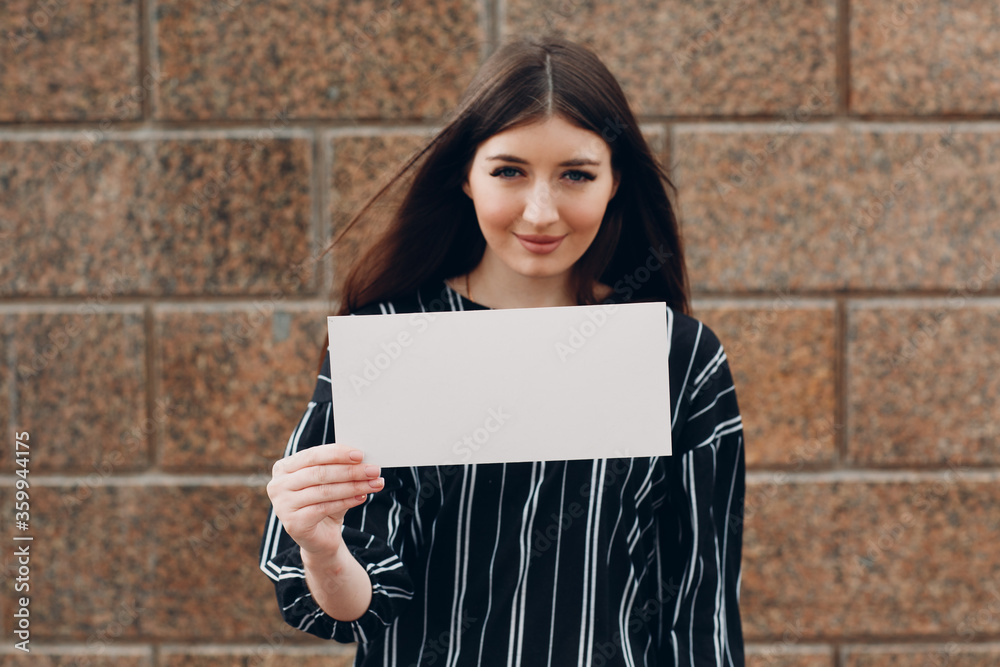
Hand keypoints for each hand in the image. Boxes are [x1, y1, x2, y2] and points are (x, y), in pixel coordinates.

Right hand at [266, 443, 384, 556]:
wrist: (319, 537)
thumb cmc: (324, 502)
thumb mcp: (329, 481)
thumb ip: (338, 467)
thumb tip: (363, 458)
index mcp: (283, 468)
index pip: (313, 455)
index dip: (338, 453)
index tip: (361, 454)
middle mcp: (277, 485)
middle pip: (320, 473)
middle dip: (350, 470)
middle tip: (374, 470)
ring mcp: (282, 505)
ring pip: (324, 491)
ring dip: (354, 486)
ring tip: (374, 483)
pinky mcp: (293, 523)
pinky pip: (324, 508)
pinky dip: (347, 501)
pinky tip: (362, 497)